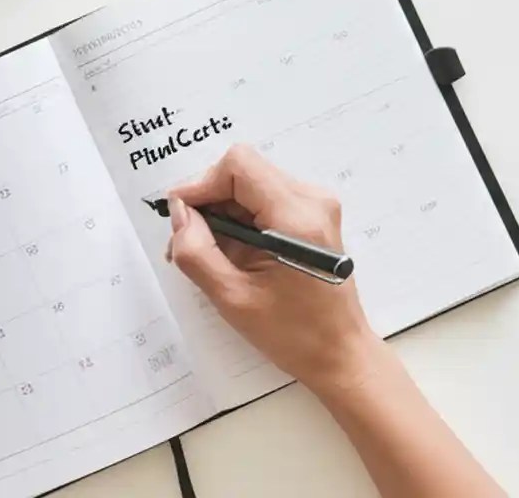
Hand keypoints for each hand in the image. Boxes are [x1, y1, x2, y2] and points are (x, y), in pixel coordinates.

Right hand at [167, 145, 381, 394]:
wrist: (340, 354)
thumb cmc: (293, 334)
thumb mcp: (232, 298)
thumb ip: (196, 251)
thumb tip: (178, 212)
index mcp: (297, 217)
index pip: (239, 166)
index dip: (201, 184)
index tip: (180, 216)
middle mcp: (312, 200)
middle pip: (243, 172)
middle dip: (208, 201)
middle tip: (185, 241)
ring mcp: (315, 205)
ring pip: (250, 184)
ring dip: (220, 211)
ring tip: (204, 252)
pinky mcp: (312, 215)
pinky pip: (263, 199)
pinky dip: (238, 218)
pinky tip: (229, 251)